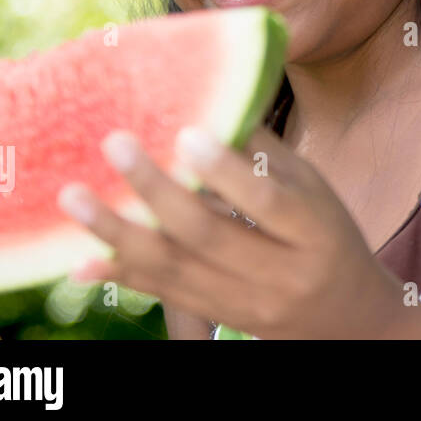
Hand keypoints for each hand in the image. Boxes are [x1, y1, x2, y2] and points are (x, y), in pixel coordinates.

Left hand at [57, 126, 420, 338]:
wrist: (346, 317)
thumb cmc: (328, 235)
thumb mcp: (315, 190)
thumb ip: (266, 155)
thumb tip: (214, 103)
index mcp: (313, 231)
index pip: (267, 201)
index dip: (224, 171)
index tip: (184, 131)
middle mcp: (280, 273)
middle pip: (209, 235)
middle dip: (156, 190)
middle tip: (116, 144)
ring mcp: (246, 302)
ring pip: (175, 269)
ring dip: (118, 233)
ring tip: (74, 197)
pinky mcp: (219, 317)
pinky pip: (165, 295)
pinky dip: (122, 274)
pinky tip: (80, 261)